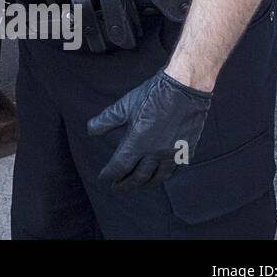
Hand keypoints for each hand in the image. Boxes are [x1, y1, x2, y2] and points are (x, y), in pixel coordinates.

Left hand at [86, 69, 211, 189]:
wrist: (184, 88)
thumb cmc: (153, 95)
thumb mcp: (125, 106)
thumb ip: (106, 120)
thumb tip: (90, 131)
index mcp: (138, 142)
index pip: (120, 166)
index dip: (110, 174)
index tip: (104, 178)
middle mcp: (155, 152)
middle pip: (138, 176)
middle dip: (125, 184)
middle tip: (117, 188)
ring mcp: (172, 154)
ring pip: (157, 177)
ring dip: (145, 184)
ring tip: (138, 186)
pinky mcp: (186, 151)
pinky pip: (175, 170)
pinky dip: (165, 176)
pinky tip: (161, 176)